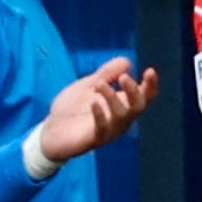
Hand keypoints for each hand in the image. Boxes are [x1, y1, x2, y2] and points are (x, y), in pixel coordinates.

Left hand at [37, 56, 158, 162]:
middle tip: (124, 77)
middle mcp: (119, 118)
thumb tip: (127, 61)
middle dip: (135, 91)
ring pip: (122, 117)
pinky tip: (94, 103)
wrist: (50, 131)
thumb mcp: (89, 85)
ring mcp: (108, 130)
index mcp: (121, 104)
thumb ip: (106, 74)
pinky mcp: (93, 139)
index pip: (144, 96)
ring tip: (100, 84)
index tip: (150, 70)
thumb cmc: (72, 108)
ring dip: (113, 99)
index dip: (150, 85)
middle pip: (138, 107)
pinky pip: (102, 129)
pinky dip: (100, 115)